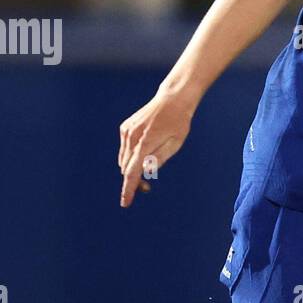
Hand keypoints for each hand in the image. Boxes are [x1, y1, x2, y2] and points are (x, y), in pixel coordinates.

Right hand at [118, 89, 193, 206]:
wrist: (172, 100)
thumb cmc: (178, 123)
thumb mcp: (175, 143)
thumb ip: (159, 159)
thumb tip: (145, 172)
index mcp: (145, 142)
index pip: (132, 172)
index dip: (129, 189)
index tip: (125, 203)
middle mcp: (131, 136)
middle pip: (126, 168)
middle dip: (133, 181)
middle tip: (147, 188)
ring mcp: (126, 131)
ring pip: (123, 160)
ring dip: (131, 170)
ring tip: (147, 173)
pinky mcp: (125, 128)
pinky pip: (124, 150)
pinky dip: (130, 157)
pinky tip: (144, 153)